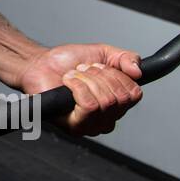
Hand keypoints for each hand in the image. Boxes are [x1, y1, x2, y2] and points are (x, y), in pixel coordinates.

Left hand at [17, 43, 142, 136]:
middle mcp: (107, 118)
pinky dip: (78, 87)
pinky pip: (89, 106)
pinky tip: (68, 83)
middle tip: (84, 70)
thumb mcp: (103, 53)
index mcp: (117, 104)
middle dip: (100, 76)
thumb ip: (126, 58)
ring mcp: (91, 125)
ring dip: (87, 80)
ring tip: (74, 76)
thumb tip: (139, 72)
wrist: (40, 64)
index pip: (134, 94)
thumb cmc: (67, 62)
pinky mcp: (74, 126)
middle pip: (120, 99)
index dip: (117, 75)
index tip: (99, 67)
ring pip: (105, 102)